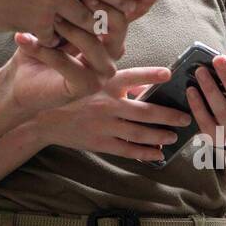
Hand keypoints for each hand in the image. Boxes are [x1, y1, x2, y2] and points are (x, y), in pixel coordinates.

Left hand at [9, 0, 164, 109]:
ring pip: (93, 43)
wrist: (17, 77)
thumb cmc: (38, 38)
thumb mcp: (57, 10)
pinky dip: (44, 51)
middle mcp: (112, 51)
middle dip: (96, 7)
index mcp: (110, 31)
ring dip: (67, 28)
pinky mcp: (85, 86)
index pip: (130, 11)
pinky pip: (69, 64)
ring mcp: (102, 71)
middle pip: (118, 23)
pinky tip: (24, 39)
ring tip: (45, 18)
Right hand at [33, 67, 188, 162]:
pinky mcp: (100, 143)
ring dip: (160, 135)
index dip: (151, 75)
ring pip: (139, 133)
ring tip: (174, 137)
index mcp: (103, 83)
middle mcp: (106, 104)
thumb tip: (133, 72)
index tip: (170, 74)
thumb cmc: (63, 92)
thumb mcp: (82, 74)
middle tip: (185, 117)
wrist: (40, 119)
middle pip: (144, 112)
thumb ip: (107, 72)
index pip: (132, 77)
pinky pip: (127, 150)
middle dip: (168, 115)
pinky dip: (144, 153)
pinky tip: (157, 153)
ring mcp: (104, 126)